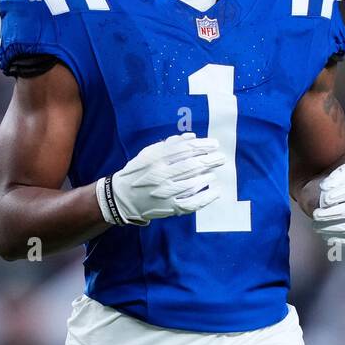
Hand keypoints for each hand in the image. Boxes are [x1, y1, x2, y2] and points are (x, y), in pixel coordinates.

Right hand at [97, 132, 223, 225]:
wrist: (122, 197)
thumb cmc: (139, 172)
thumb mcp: (148, 154)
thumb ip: (169, 145)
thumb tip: (192, 137)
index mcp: (156, 159)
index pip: (185, 149)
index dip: (203, 146)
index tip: (215, 144)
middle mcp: (160, 175)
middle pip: (191, 165)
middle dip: (209, 160)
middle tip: (221, 157)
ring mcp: (165, 193)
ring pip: (192, 183)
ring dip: (207, 176)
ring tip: (215, 172)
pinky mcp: (169, 208)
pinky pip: (192, 203)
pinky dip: (206, 197)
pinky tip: (216, 191)